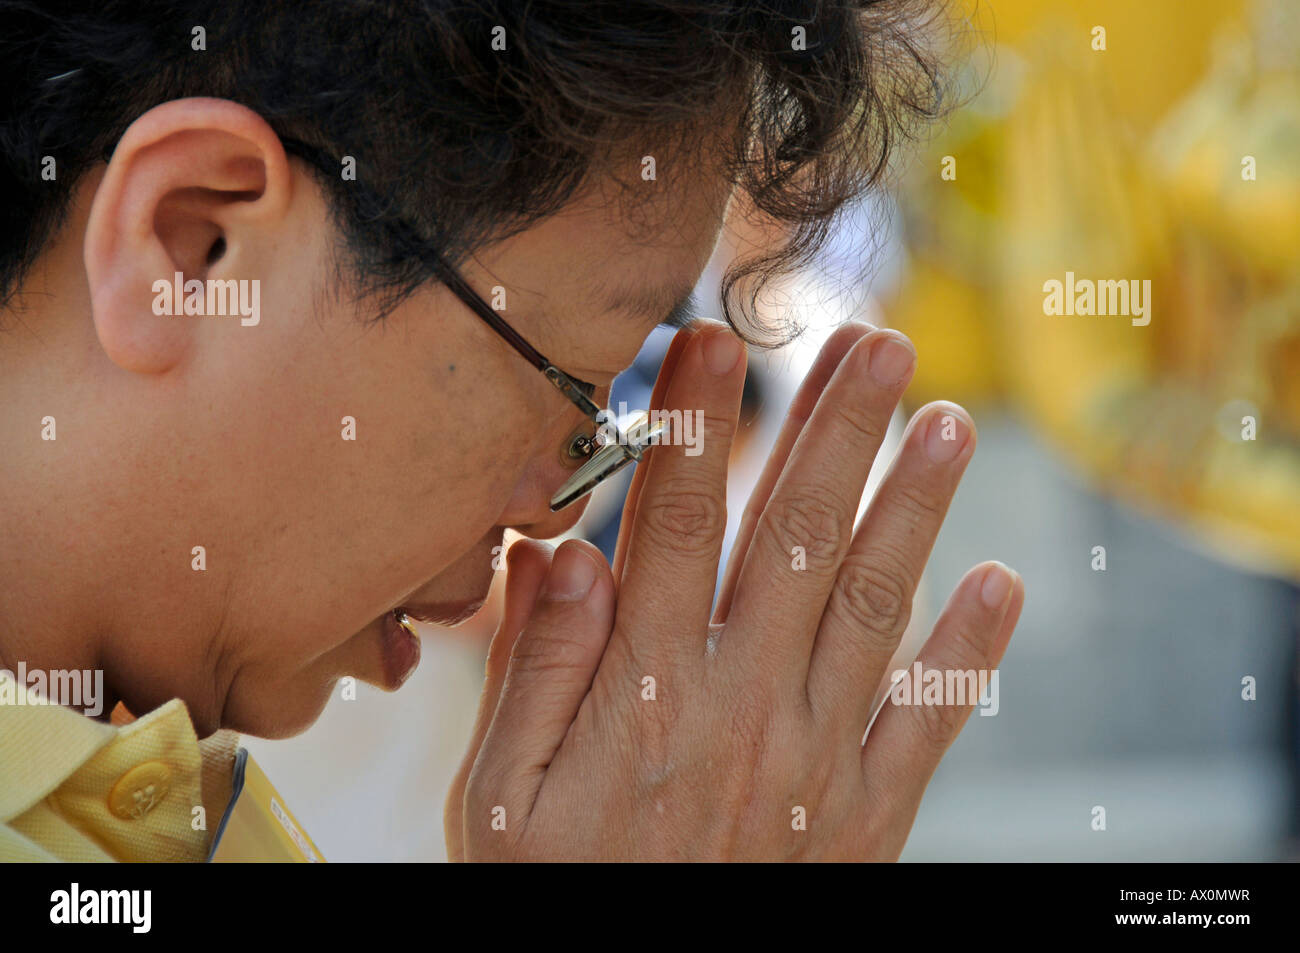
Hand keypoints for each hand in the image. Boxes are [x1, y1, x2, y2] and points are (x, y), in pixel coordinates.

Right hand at [445, 321, 1022, 859]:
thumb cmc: (555, 896)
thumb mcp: (497, 799)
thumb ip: (533, 672)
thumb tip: (563, 553)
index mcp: (643, 691)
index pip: (670, 523)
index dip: (691, 423)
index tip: (711, 338)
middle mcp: (740, 706)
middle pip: (792, 539)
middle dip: (837, 431)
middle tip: (879, 344)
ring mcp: (811, 759)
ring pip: (871, 608)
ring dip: (913, 509)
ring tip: (949, 425)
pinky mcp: (861, 816)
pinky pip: (925, 726)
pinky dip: (965, 654)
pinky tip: (998, 584)